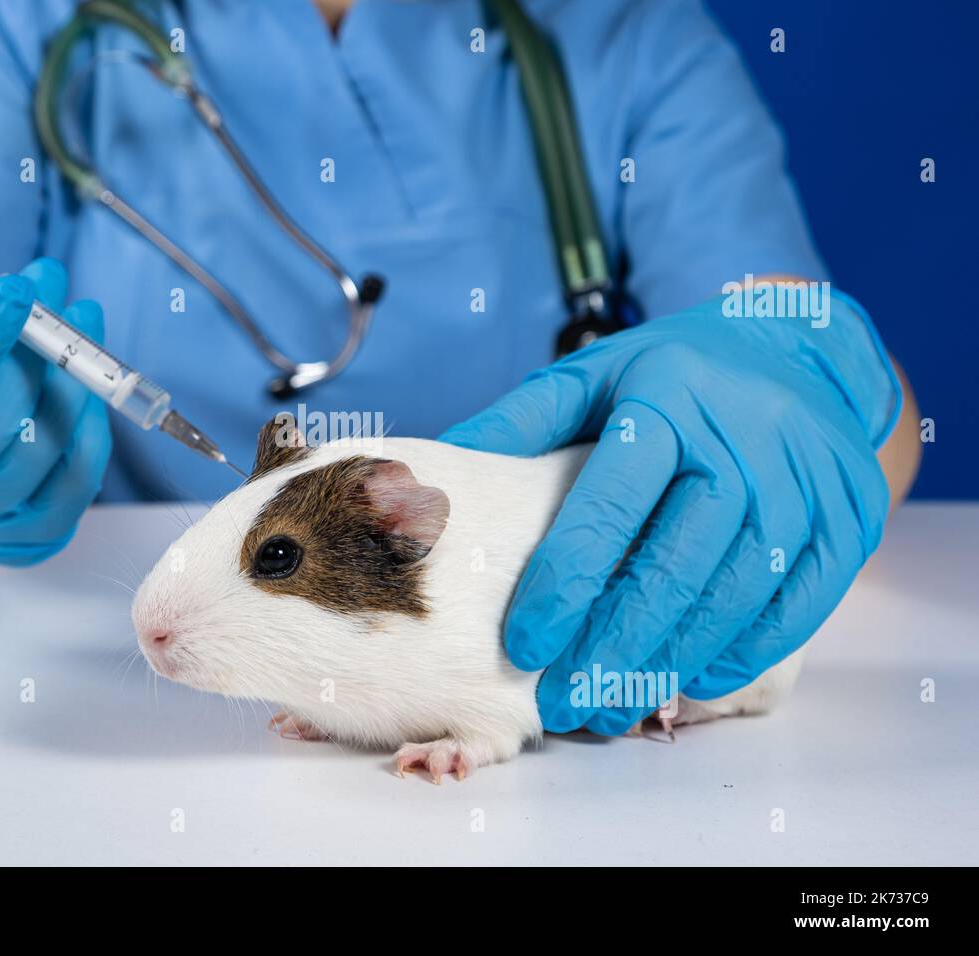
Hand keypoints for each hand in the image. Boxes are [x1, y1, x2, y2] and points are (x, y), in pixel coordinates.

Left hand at [442, 289, 899, 733]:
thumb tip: (430, 485)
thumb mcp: (593, 375)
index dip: (565, 583)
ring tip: (613, 706)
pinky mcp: (849, 521)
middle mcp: (744, 441)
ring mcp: (806, 483)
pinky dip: (737, 654)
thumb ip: (520, 425)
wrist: (797, 352)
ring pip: (733, 598)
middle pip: (674, 568)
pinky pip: (794, 609)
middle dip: (612, 647)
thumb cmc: (672, 374)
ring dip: (669, 664)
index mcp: (667, 401)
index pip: (608, 508)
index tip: (525, 643)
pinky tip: (686, 680)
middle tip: (563, 704)